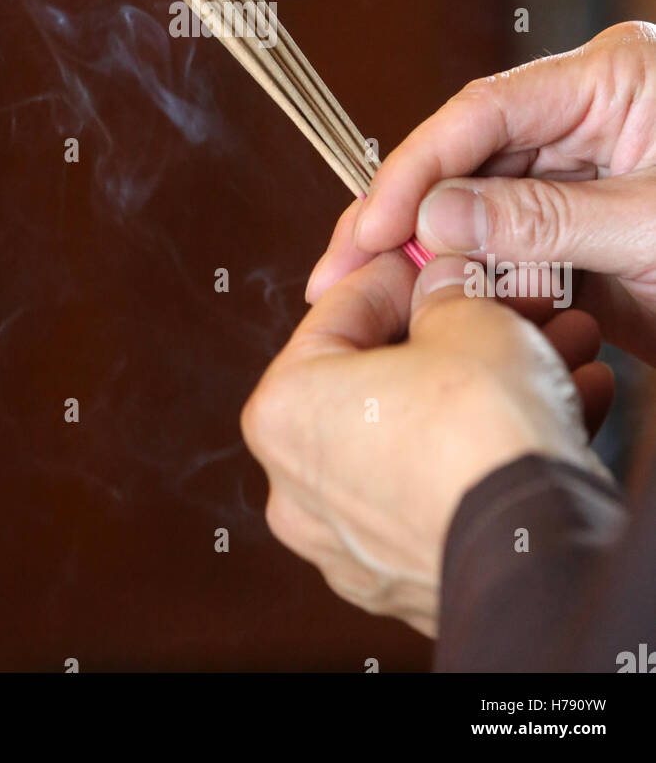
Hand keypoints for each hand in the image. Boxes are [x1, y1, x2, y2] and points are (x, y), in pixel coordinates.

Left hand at [242, 250, 611, 636]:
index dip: (402, 274)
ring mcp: (350, 543)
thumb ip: (444, 291)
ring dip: (486, 389)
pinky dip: (487, 452)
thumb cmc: (481, 432)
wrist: (537, 552)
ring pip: (420, 435)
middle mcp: (297, 485)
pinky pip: (443, 491)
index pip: (341, 310)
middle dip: (455, 336)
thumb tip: (443, 285)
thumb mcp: (467, 317)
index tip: (438, 262)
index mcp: (282, 409)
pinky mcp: (406, 577)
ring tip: (552, 354)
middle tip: (503, 306)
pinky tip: (557, 415)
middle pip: (383, 377)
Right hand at [311, 21, 655, 362]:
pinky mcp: (587, 237)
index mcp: (610, 81)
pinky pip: (515, 258)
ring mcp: (586, 179)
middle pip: (466, 160)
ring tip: (383, 304)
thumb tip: (436, 217)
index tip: (373, 227)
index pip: (482, 111)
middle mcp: (588, 122)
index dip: (416, 170)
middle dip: (406, 220)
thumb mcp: (652, 225)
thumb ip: (545, 219)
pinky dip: (484, 291)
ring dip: (439, 262)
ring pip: (481, 214)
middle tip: (342, 271)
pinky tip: (444, 316)